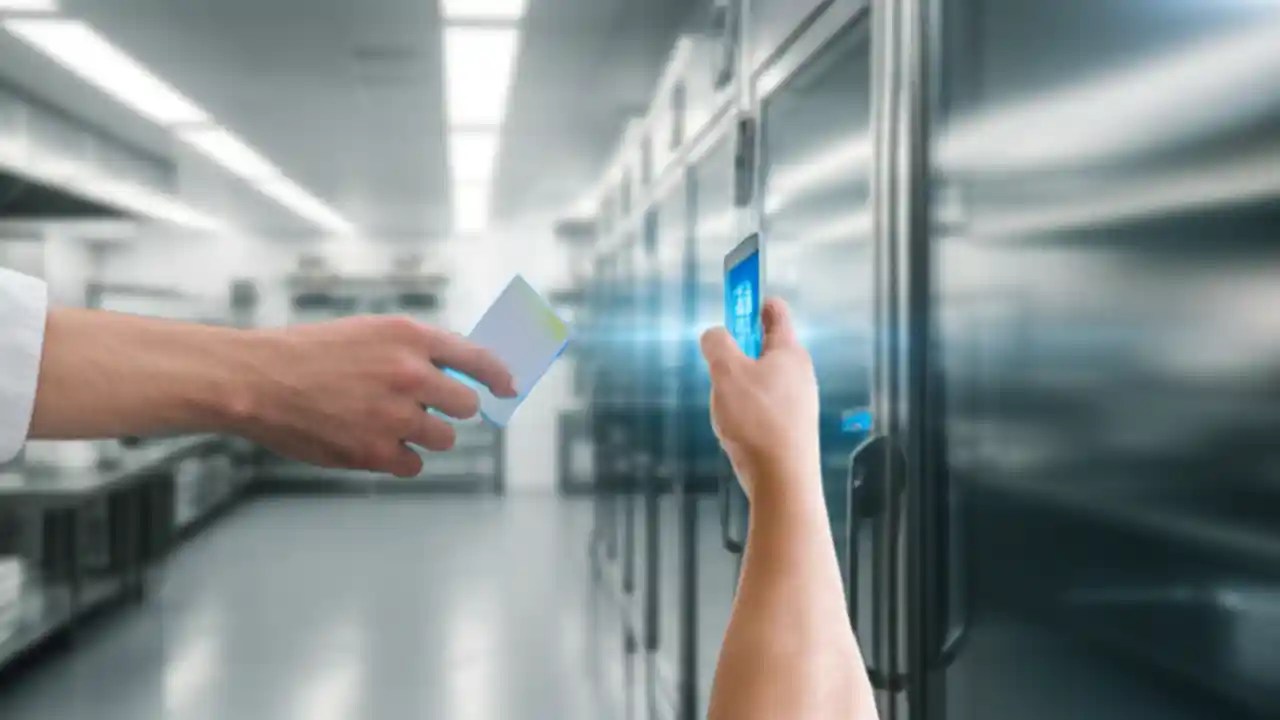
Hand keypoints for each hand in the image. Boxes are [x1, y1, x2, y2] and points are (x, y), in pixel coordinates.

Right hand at [233, 316, 514, 477]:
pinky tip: (370, 442)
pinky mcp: (377, 451)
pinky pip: (415, 464)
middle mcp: (410, 373)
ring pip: (444, 438)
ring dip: (423, 435)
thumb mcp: (368, 332)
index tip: (510, 388)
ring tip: (383, 422)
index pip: (478, 357)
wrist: (258, 380)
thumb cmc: (309, 354)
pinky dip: (399, 458)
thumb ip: (414, 350)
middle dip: (448, 408)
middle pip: (466, 405)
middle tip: (416, 407)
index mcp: (410, 337)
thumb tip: (458, 373)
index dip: (500, 376)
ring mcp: (395, 415)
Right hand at [700, 298, 819, 499]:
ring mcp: (799, 400)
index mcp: (789, 350)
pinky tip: (736, 427)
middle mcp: (800, 372)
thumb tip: (714, 334)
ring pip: (764, 377)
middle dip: (739, 349)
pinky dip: (748, 406)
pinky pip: (766, 403)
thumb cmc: (756, 419)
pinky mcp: (793, 426)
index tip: (731, 308)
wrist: (783, 479)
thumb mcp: (726, 372)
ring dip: (740, 382)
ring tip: (725, 405)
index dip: (752, 301)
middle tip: (718, 367)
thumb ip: (717, 344)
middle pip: (767, 345)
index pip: (775, 310)